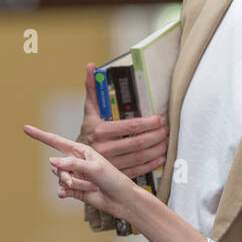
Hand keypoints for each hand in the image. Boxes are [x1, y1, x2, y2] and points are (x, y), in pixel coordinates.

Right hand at [23, 124, 143, 219]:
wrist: (121, 200)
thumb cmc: (114, 179)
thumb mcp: (94, 168)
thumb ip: (72, 164)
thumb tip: (52, 161)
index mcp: (80, 151)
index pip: (56, 141)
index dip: (40, 135)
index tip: (26, 128)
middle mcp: (75, 162)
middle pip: (57, 166)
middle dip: (65, 175)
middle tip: (74, 182)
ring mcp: (74, 176)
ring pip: (61, 179)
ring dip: (74, 185)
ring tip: (89, 187)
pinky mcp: (74, 190)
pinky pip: (62, 189)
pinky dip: (64, 192)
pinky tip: (65, 195)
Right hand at [78, 64, 167, 178]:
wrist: (75, 160)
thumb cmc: (86, 133)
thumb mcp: (89, 112)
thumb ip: (92, 89)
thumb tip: (91, 67)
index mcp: (100, 131)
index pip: (131, 126)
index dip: (148, 123)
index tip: (159, 119)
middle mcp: (104, 149)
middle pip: (138, 142)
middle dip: (157, 136)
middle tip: (166, 130)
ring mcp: (110, 164)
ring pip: (140, 156)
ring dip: (157, 149)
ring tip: (166, 141)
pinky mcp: (115, 174)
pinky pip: (138, 170)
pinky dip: (152, 164)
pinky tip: (160, 157)